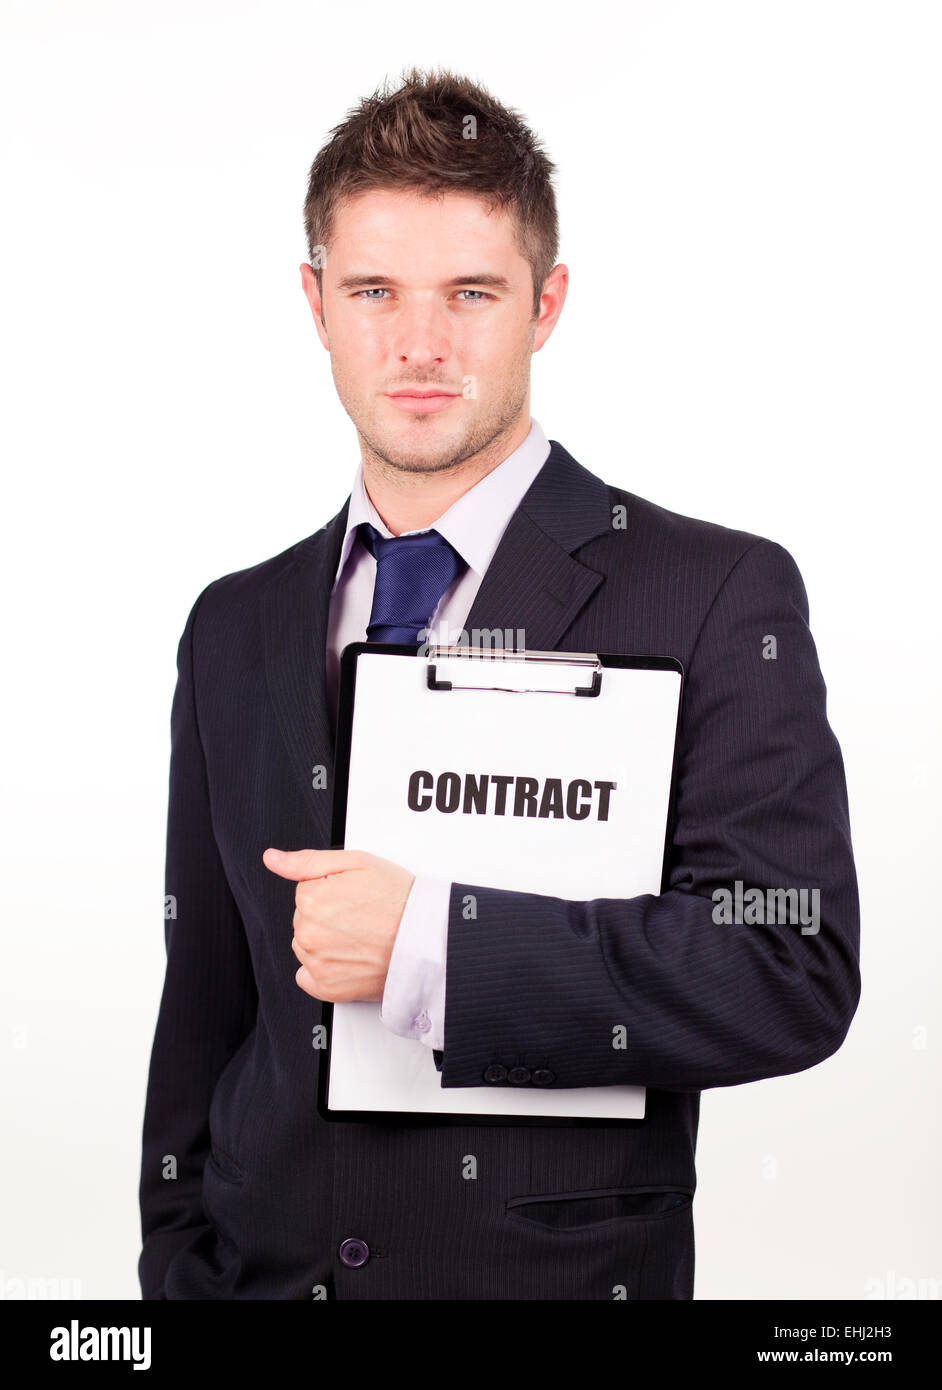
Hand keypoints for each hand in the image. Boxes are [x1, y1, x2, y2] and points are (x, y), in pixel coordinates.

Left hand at [262, 847, 414, 1002]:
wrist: (426, 939)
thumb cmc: (399, 900)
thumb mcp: (356, 862)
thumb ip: (307, 861)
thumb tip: (273, 859)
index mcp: (310, 899)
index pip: (305, 891)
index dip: (331, 891)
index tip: (353, 897)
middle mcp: (308, 932)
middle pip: (304, 918)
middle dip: (327, 915)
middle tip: (360, 916)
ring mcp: (316, 962)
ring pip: (306, 946)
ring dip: (325, 942)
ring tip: (359, 937)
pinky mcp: (326, 988)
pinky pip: (307, 977)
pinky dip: (324, 969)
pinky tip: (348, 958)